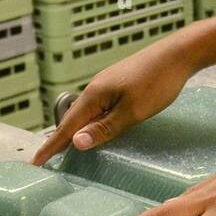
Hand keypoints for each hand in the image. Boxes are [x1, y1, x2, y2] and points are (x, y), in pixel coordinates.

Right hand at [31, 39, 196, 165]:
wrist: (179, 54)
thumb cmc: (158, 82)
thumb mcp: (132, 111)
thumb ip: (105, 128)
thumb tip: (76, 142)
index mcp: (94, 95)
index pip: (66, 127)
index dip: (51, 146)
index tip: (36, 162)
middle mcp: (96, 88)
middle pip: (73, 119)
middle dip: (60, 140)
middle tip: (47, 160)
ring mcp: (107, 84)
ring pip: (87, 113)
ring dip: (77, 131)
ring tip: (68, 150)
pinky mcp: (119, 84)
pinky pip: (99, 107)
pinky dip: (92, 121)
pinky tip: (97, 128)